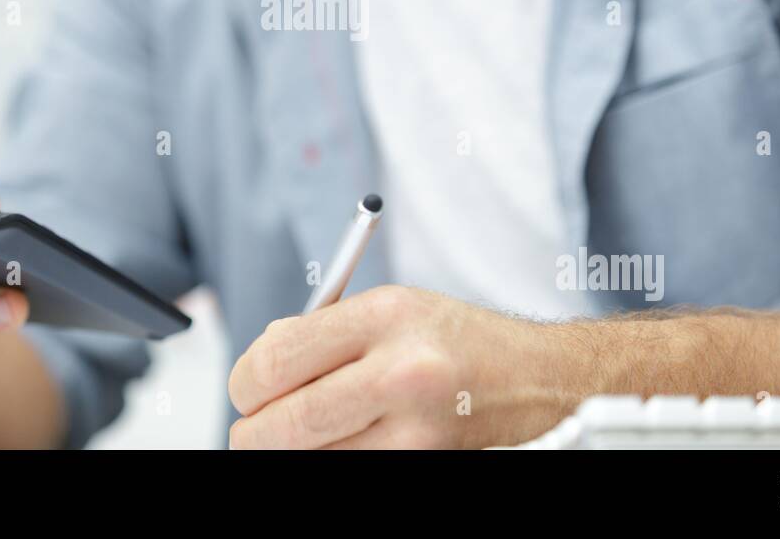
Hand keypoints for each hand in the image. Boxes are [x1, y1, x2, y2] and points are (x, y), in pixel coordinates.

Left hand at [228, 286, 553, 448]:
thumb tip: (255, 368)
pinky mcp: (423, 462)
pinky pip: (347, 471)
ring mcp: (415, 429)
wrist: (535, 378)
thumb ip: (320, 331)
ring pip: (309, 460)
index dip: (244, 383)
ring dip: (291, 452)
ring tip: (308, 431)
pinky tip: (344, 442)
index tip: (247, 389)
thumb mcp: (389, 307)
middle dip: (253, 432)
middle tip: (253, 428)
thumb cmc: (454, 339)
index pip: (275, 360)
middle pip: (283, 424)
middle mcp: (401, 371)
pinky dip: (331, 460)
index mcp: (383, 315)